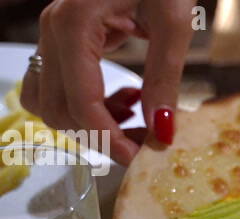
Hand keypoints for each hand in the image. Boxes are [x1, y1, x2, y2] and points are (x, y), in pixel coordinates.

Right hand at [19, 0, 196, 164]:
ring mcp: (53, 33)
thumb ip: (165, 78)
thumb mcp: (174, 23)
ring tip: (136, 115)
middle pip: (58, 110)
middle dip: (101, 135)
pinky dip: (86, 104)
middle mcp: (53, 29)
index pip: (79, 101)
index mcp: (74, 24)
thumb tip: (163, 131)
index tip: (140, 158)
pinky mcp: (64, 38)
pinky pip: (58, 86)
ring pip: (50, 102)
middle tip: (147, 141)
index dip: (108, 138)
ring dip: (90, 123)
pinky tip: (126, 99)